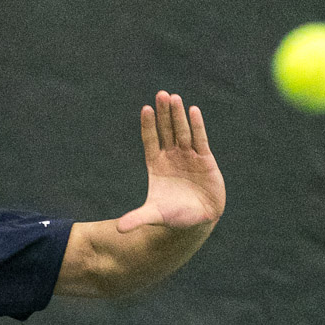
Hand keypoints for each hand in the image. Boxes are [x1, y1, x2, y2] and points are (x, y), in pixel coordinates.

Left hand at [117, 91, 224, 233]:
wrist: (198, 220)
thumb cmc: (174, 216)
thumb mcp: (154, 215)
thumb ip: (138, 218)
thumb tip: (118, 229)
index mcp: (157, 166)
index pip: (151, 141)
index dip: (149, 126)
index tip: (145, 109)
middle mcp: (172, 157)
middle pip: (166, 131)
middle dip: (164, 114)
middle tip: (161, 94)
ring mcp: (189, 157)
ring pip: (182, 132)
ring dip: (178, 115)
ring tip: (174, 97)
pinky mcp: (205, 160)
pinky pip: (200, 139)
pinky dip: (197, 126)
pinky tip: (193, 111)